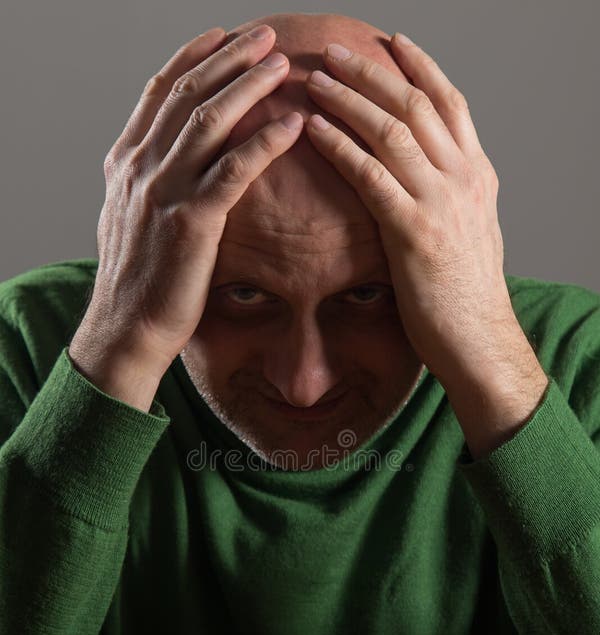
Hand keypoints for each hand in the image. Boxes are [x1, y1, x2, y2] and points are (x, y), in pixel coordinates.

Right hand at [72, 24, 302, 382]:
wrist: (127, 328)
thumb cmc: (137, 282)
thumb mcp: (129, 220)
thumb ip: (146, 184)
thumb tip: (166, 164)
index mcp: (126, 162)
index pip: (159, 92)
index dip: (193, 58)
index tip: (223, 36)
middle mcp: (142, 167)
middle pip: (188, 93)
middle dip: (229, 58)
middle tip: (265, 36)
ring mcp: (165, 191)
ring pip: (210, 120)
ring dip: (249, 85)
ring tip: (282, 63)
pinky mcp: (193, 221)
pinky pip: (235, 169)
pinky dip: (265, 140)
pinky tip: (293, 123)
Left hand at [304, 34, 513, 381]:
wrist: (478, 337)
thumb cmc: (466, 293)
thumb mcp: (471, 230)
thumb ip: (453, 195)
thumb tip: (429, 175)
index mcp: (478, 174)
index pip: (450, 103)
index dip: (419, 66)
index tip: (391, 42)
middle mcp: (463, 178)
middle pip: (416, 104)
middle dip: (372, 72)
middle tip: (334, 51)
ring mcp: (441, 202)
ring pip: (392, 130)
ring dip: (349, 99)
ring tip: (316, 80)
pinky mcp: (414, 232)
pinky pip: (372, 176)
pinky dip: (342, 147)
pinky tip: (314, 130)